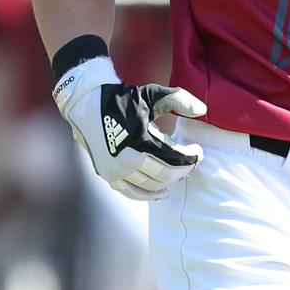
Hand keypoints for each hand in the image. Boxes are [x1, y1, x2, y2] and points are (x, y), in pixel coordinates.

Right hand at [52, 42, 205, 200]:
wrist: (86, 103)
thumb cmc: (122, 97)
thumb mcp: (152, 94)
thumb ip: (179, 99)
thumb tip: (203, 110)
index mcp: (140, 139)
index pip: (174, 157)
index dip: (191, 157)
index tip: (198, 151)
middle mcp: (126, 159)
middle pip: (165, 175)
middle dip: (182, 170)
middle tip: (191, 163)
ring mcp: (115, 170)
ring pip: (150, 186)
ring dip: (168, 183)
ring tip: (179, 174)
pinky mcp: (107, 175)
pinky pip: (131, 193)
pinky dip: (147, 195)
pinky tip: (162, 194)